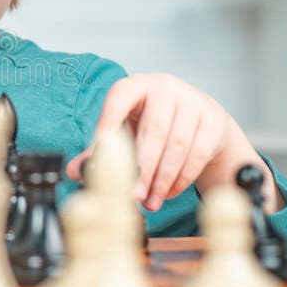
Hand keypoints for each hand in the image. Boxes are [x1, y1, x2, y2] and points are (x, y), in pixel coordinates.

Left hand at [66, 73, 233, 211]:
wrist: (200, 118)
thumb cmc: (152, 123)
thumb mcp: (126, 129)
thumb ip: (100, 150)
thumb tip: (75, 171)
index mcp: (136, 86)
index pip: (119, 99)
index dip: (109, 124)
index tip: (101, 153)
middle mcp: (165, 88)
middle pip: (153, 131)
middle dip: (142, 168)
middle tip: (131, 195)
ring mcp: (192, 102)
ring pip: (177, 146)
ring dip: (162, 179)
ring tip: (149, 201)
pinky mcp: (212, 121)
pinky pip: (196, 155)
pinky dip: (181, 179)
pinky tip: (168, 193)